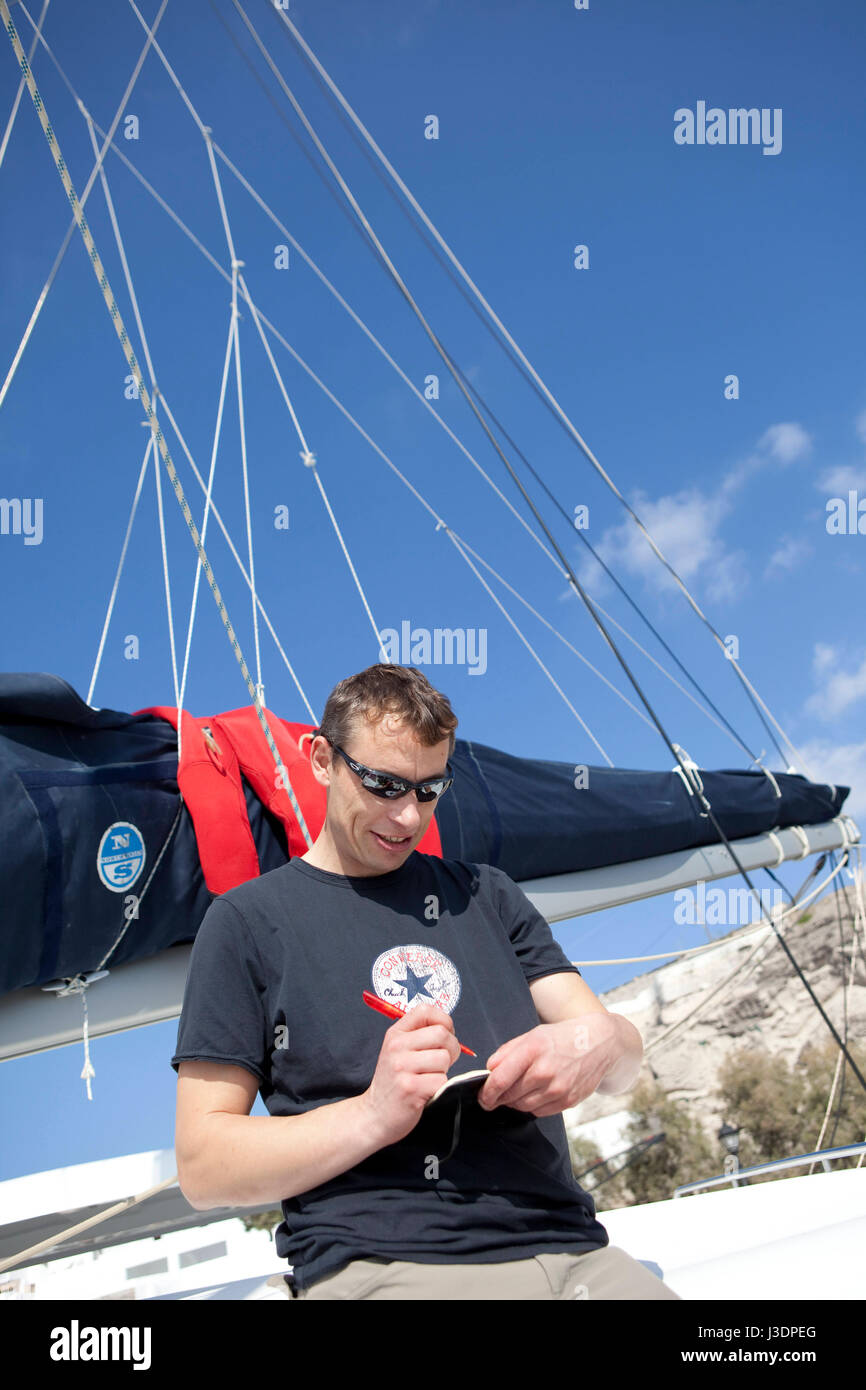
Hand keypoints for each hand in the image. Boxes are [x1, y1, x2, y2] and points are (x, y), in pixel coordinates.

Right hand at [360, 1003, 461, 1147]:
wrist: (375, 1115)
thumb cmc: (394, 1082)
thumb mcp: (398, 1051)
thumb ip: (419, 1035)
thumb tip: (449, 1028)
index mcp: (395, 1034)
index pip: (426, 1010)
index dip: (443, 1021)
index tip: (444, 1036)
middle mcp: (397, 1047)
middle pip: (442, 1034)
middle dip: (451, 1049)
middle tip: (441, 1062)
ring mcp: (402, 1067)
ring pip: (444, 1058)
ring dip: (443, 1071)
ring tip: (428, 1078)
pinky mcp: (411, 1089)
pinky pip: (441, 1080)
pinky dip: (439, 1088)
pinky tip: (425, 1092)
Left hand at [477, 1013, 620, 1117]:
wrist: (599, 1044)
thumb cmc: (562, 1038)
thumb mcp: (533, 1035)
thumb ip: (508, 1052)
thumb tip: (490, 1069)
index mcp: (533, 1050)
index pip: (501, 1080)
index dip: (486, 1092)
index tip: (482, 1096)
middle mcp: (545, 1071)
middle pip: (510, 1095)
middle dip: (497, 1098)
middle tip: (493, 1096)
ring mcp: (558, 1088)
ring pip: (523, 1106)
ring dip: (514, 1102)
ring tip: (515, 1092)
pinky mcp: (568, 1101)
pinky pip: (539, 1111)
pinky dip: (531, 1106)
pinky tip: (533, 1094)